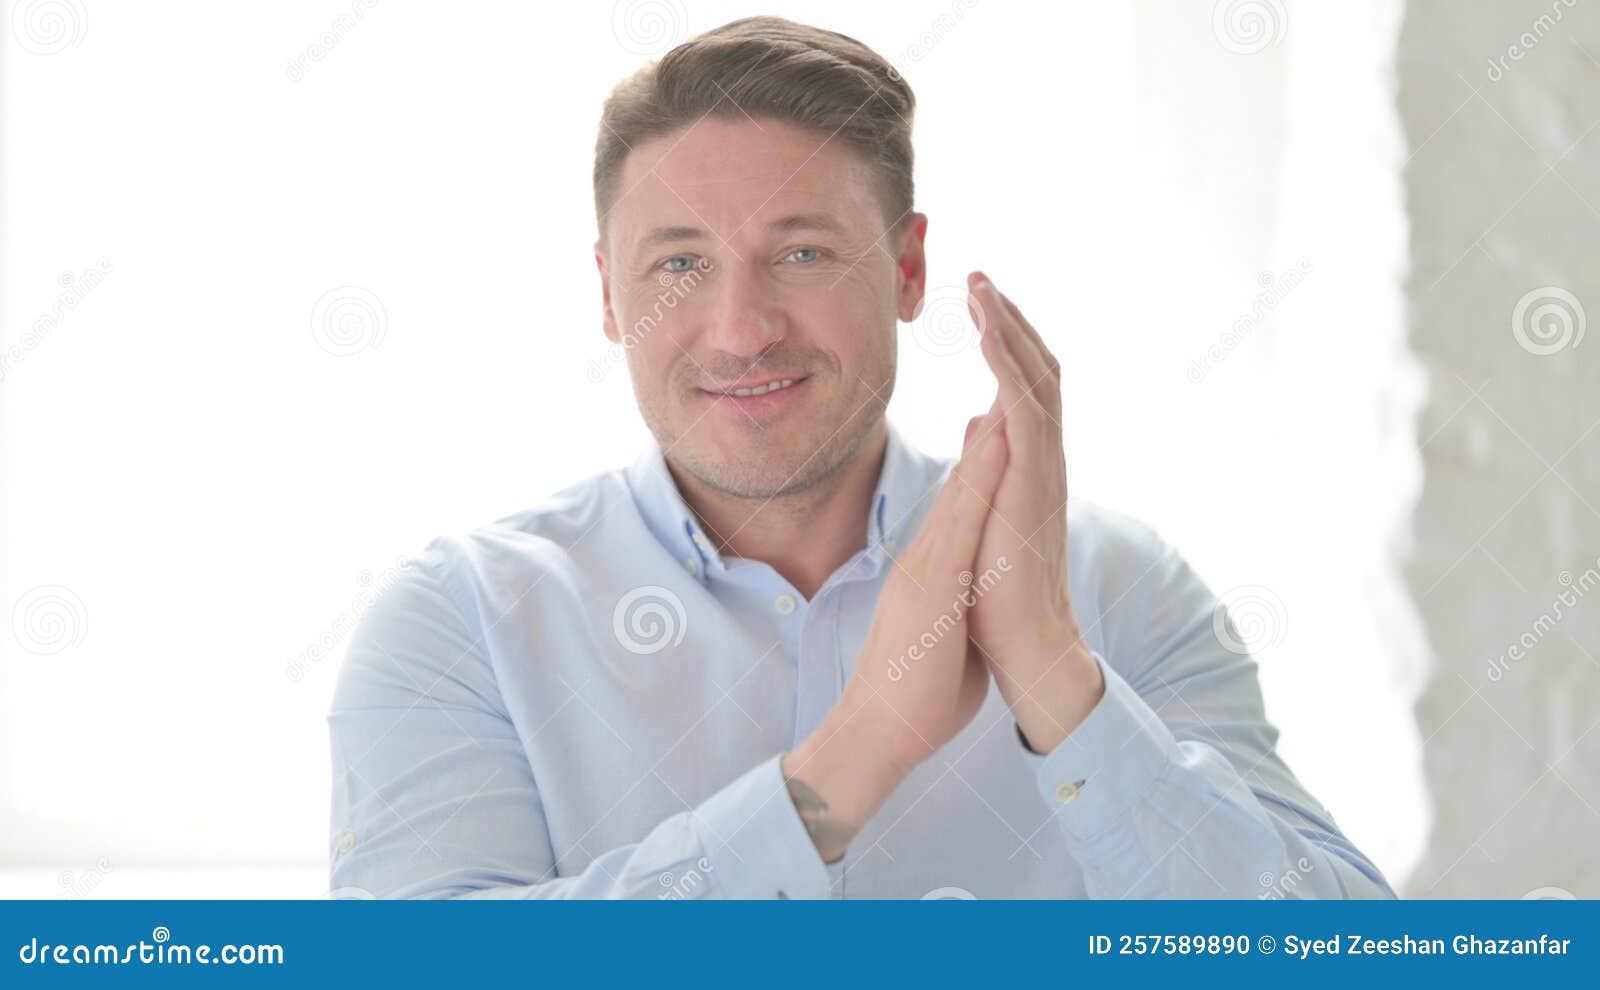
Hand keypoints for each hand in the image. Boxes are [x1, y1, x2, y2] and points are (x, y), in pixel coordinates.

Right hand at [781, 412, 1007, 860]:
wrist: (878, 731)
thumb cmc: (916, 691)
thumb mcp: (943, 629)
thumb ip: (954, 599)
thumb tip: (968, 594)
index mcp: (936, 566)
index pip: (966, 500)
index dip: (987, 453)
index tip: (1006, 409)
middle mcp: (929, 553)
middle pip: (964, 476)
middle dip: (989, 422)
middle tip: (1004, 364)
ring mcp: (928, 563)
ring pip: (965, 483)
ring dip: (990, 426)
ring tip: (1008, 372)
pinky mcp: (932, 582)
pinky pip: (963, 517)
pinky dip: (982, 474)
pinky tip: (1000, 437)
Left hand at [964, 272, 1103, 753]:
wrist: (1026, 653)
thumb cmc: (1001, 600)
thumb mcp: (985, 516)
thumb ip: (988, 466)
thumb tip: (981, 421)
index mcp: (1026, 469)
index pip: (1022, 391)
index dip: (1006, 345)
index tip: (982, 305)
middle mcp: (1041, 463)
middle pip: (1035, 373)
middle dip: (1011, 321)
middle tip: (983, 277)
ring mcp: (1041, 473)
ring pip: (1034, 381)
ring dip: (1009, 329)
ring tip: (984, 285)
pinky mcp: (1031, 488)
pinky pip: (1025, 411)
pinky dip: (1010, 366)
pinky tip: (990, 333)